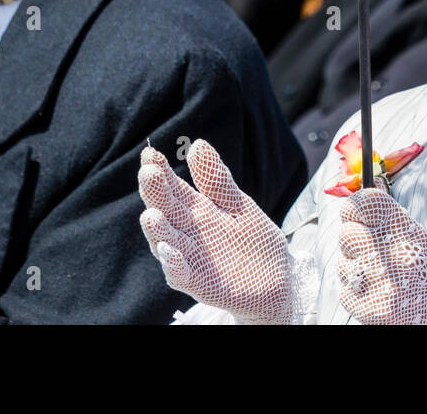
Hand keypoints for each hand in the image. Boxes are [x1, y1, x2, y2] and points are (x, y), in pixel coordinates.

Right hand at [138, 140, 293, 322]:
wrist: (278, 279)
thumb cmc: (255, 239)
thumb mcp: (239, 204)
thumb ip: (217, 180)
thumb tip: (197, 144)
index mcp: (198, 209)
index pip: (174, 187)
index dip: (161, 170)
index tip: (149, 153)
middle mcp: (187, 232)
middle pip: (166, 210)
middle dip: (155, 193)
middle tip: (148, 173)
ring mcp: (189, 257)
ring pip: (166, 242)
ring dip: (157, 230)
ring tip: (151, 214)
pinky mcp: (197, 282)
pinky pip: (180, 274)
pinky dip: (173, 264)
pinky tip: (170, 250)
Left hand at [335, 189, 426, 323]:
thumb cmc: (426, 273)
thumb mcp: (417, 238)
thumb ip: (390, 218)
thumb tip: (363, 192)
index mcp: (411, 234)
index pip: (369, 204)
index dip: (355, 206)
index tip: (354, 211)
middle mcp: (399, 257)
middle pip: (347, 234)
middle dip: (352, 240)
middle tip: (366, 248)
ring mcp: (385, 285)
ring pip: (344, 264)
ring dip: (354, 270)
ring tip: (375, 275)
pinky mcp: (373, 309)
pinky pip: (345, 291)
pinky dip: (355, 292)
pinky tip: (374, 293)